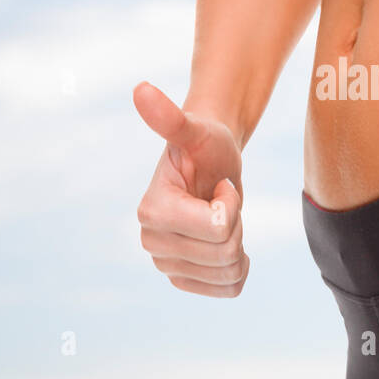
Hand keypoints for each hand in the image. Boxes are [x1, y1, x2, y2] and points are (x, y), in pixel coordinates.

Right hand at [133, 82, 247, 296]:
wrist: (211, 165)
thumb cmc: (205, 144)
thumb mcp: (197, 130)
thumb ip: (171, 118)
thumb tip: (140, 89)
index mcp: (152, 211)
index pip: (219, 228)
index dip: (229, 203)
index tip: (216, 184)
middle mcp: (151, 243)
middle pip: (225, 253)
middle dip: (236, 222)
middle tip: (219, 200)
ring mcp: (166, 266)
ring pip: (229, 273)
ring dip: (238, 243)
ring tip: (221, 218)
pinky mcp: (184, 281)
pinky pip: (229, 290)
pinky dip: (238, 268)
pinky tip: (225, 242)